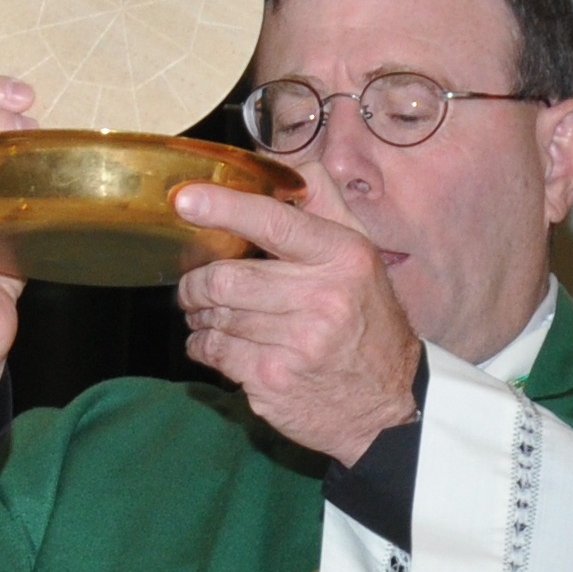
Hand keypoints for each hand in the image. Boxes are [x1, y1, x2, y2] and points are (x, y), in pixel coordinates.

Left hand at [169, 184, 423, 462]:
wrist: (387, 404)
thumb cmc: (367, 322)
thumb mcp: (361, 256)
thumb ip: (323, 205)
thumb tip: (278, 166)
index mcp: (343, 257)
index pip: (274, 223)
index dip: (223, 208)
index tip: (185, 200)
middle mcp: (322, 299)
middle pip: (227, 278)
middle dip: (196, 283)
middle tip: (192, 286)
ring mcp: (297, 344)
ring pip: (215, 316)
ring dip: (199, 314)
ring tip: (205, 314)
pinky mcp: (273, 381)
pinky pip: (215, 351)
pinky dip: (202, 345)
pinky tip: (213, 343)